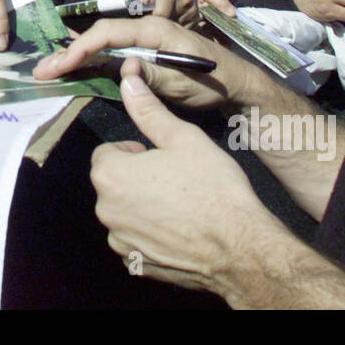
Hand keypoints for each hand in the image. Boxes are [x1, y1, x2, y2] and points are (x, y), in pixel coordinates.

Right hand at [35, 15, 256, 111]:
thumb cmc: (214, 81)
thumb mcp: (184, 81)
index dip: (82, 48)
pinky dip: (93, 62)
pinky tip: (76, 70)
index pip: (109, 33)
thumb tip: (123, 69)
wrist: (236, 85)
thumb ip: (153, 75)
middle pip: (101, 37)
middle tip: (42, 71)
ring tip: (51, 71)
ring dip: (78, 58)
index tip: (61, 65)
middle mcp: (147, 31)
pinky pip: (114, 54)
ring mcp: (146, 43)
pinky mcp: (147, 55)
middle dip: (71, 53)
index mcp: (155, 30)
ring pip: (105, 45)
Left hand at [90, 73, 276, 293]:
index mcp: (110, 174)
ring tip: (180, 205)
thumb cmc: (212, 187)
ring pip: (124, 212)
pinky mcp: (134, 264)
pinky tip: (180, 230)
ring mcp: (119, 241)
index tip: (163, 158)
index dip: (136, 151)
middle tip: (175, 179)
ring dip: (142, 206)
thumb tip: (128, 80)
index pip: (108, 152)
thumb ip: (148, 110)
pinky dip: (151, 234)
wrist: (240, 247)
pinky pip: (135, 240)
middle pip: (114, 183)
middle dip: (137, 178)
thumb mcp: (183, 138)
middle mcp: (105, 210)